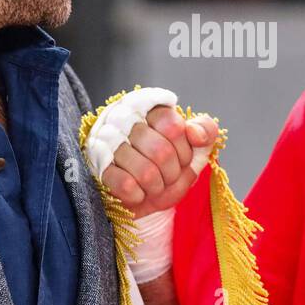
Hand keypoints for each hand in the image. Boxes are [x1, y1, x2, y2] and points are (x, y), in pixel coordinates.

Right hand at [99, 106, 219, 218]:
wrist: (145, 195)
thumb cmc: (168, 167)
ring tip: (153, 185)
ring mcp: (108, 144)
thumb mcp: (193, 148)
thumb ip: (205, 131)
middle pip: (161, 151)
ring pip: (145, 172)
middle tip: (168, 176)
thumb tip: (195, 134)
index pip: (173, 126)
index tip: (181, 157)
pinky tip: (137, 192)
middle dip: (172, 172)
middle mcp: (125, 120)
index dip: (184, 149)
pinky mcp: (99, 168)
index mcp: (150, 109)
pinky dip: (139, 195)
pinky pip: (126, 185)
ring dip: (157, 186)